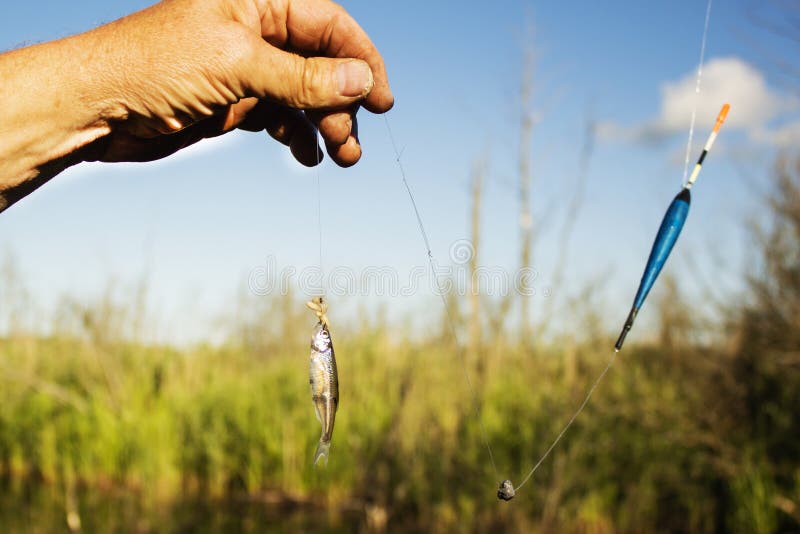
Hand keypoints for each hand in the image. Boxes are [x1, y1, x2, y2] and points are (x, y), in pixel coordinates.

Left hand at [85, 0, 392, 166]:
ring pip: (305, 95)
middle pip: (322, 64)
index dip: (361, 60)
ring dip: (326, 126)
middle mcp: (255, 30)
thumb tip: (361, 80)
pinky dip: (297, 137)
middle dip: (342, 104)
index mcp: (256, 0)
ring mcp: (246, 68)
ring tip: (340, 157)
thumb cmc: (153, 67)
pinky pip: (281, 117)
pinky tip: (306, 158)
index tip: (383, 100)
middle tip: (351, 143)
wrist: (96, 109)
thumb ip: (302, 75)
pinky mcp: (235, 102)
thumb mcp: (237, 65)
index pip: (328, 24)